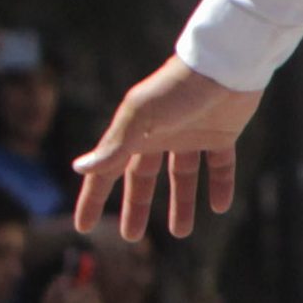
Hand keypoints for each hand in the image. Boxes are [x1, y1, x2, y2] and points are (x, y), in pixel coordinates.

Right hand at [73, 55, 258, 242]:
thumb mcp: (140, 120)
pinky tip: (220, 207)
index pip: (107, 172)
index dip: (93, 198)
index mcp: (134, 132)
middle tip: (132, 238)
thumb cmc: (176, 89)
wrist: (223, 65)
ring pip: (183, 176)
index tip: (82, 226)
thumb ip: (114, 148)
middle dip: (137, 206)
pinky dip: (220, 185)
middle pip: (144, 178)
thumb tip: (78, 169)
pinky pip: (219, 165)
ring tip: (181, 233)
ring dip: (181, 204)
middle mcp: (160, 135)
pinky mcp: (222, 133)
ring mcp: (192, 135)